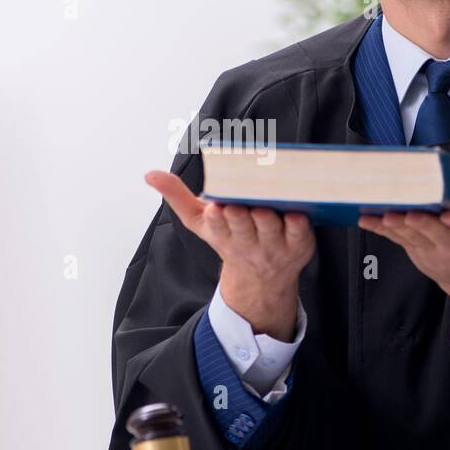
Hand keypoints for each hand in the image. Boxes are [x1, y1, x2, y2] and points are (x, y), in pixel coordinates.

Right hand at [145, 170, 313, 339]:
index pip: (217, 227)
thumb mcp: (200, 221)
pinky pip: (300, 235)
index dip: (217, 219)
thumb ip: (176, 195)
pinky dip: (298, 226)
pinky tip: (297, 212)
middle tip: (238, 205)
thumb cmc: (231, 237)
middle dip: (239, 219)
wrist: (262, 276)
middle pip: (243, 229)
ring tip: (265, 208)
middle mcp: (248, 242)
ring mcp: (274, 246)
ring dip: (268, 222)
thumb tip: (150, 174)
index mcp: (222, 234)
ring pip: (270, 232)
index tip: (215, 209)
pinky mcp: (299, 246)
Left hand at [358, 182, 449, 341]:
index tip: (449, 213)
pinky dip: (382, 230)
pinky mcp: (419, 255)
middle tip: (407, 214)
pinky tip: (366, 218)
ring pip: (412, 239)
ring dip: (395, 227)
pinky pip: (399, 241)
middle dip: (421, 225)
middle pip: (436, 235)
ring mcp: (434, 254)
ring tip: (380, 214)